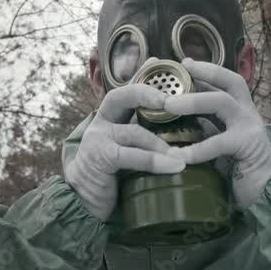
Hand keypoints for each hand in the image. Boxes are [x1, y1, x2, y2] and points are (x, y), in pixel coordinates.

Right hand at [64, 84, 185, 220]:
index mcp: (110, 117)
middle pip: (121, 96)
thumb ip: (147, 131)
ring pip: (134, 132)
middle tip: (172, 100)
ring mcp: (98, 139)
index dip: (143, 76)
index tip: (160, 65)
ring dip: (161, 143)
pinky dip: (155, 161)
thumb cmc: (114, 174)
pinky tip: (175, 167)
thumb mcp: (131, 148)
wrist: (86, 203)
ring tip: (184, 153)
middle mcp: (101, 123)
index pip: (127, 89)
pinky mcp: (100, 158)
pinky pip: (132, 155)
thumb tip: (176, 114)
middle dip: (146, 93)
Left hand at [163, 58, 270, 206]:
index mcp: (241, 109)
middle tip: (175, 76)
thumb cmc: (238, 165)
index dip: (207, 69)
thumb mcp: (220, 138)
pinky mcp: (248, 146)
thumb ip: (206, 124)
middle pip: (229, 82)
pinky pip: (219, 142)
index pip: (226, 81)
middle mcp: (248, 113)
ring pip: (222, 102)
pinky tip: (178, 155)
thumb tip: (175, 111)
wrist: (266, 191)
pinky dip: (197, 148)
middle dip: (203, 74)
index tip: (185, 62)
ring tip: (169, 106)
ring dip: (194, 101)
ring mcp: (250, 128)